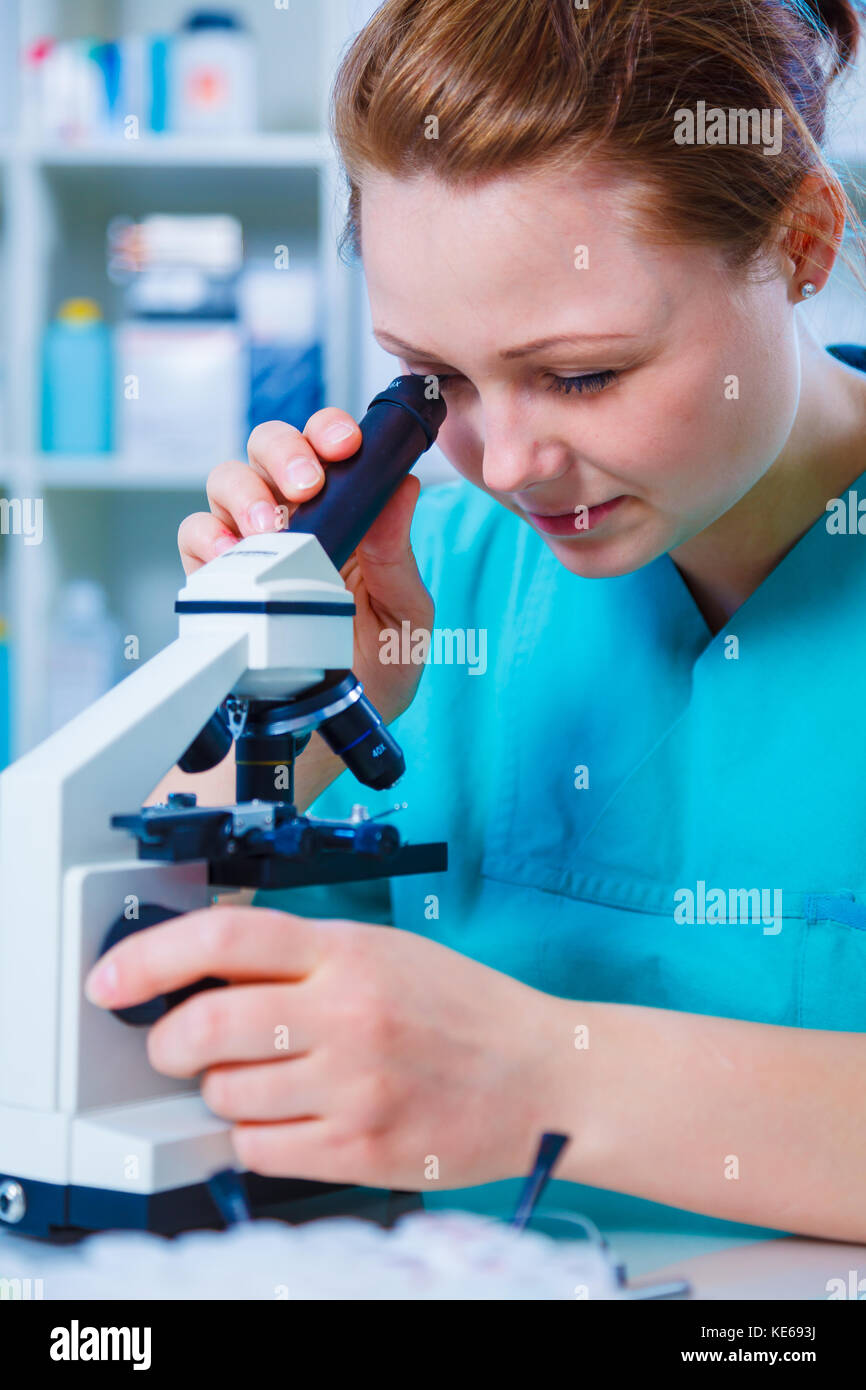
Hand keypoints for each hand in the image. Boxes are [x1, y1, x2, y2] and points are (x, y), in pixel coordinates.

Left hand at [84, 906, 571, 1189]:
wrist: (546, 1076)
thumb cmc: (466, 1011)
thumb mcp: (385, 951)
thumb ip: (301, 956)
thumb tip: (209, 971)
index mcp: (349, 953)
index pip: (225, 938)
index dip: (151, 956)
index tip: (114, 979)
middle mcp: (348, 1015)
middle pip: (205, 1027)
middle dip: (169, 1043)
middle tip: (176, 1045)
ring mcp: (354, 1088)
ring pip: (225, 1097)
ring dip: (224, 1092)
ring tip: (269, 1080)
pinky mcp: (360, 1151)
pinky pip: (258, 1152)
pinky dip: (256, 1138)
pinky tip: (293, 1117)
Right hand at [177, 410, 434, 723]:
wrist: (327, 730)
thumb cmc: (374, 670)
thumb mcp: (405, 617)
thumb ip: (399, 555)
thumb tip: (403, 489)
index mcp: (347, 514)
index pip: (331, 447)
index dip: (331, 431)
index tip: (346, 446)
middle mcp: (294, 518)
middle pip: (270, 447)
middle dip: (285, 452)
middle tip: (307, 487)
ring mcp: (249, 545)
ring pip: (228, 481)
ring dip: (246, 493)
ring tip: (268, 530)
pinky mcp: (214, 577)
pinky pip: (194, 535)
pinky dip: (208, 539)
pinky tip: (231, 559)